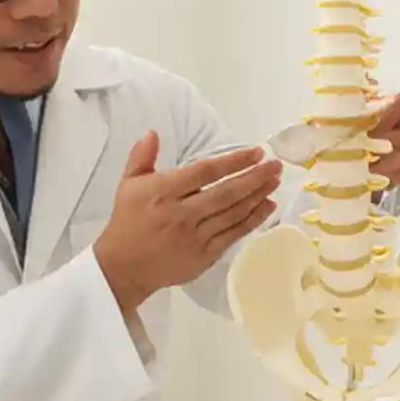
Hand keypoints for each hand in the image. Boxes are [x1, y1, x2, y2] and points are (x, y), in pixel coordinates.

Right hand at [93, 131, 282, 311]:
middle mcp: (182, 213)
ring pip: (233, 213)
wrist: (124, 267)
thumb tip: (153, 132)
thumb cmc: (128, 221)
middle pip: (226, 193)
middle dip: (254, 177)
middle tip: (275, 164)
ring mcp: (195, 236)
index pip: (205, 172)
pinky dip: (252, 219)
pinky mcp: (204, 255)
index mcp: (163, 192)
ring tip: (274, 180)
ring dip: (257, 195)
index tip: (256, 152)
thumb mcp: (128, 185)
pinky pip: (233, 234)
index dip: (234, 161)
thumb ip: (142, 158)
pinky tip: (267, 206)